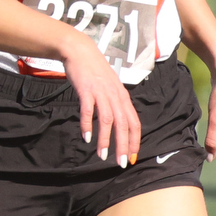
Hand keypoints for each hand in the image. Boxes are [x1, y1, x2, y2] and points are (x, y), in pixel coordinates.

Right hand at [63, 36, 142, 166]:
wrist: (80, 52)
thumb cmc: (95, 73)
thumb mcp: (111, 89)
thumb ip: (115, 105)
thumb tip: (118, 125)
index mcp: (123, 98)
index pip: (134, 123)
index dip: (135, 141)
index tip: (133, 157)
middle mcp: (115, 96)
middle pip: (123, 125)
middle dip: (124, 146)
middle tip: (121, 163)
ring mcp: (101, 92)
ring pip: (107, 120)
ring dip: (105, 140)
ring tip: (102, 156)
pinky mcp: (87, 90)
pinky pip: (88, 110)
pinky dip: (88, 125)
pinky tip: (87, 138)